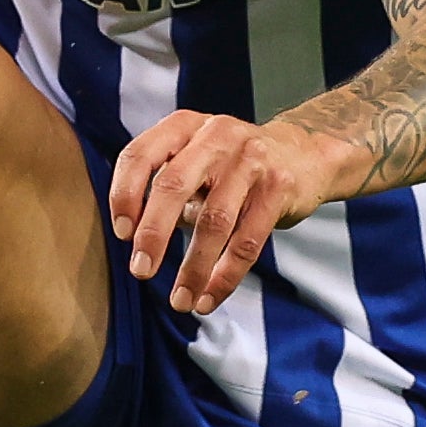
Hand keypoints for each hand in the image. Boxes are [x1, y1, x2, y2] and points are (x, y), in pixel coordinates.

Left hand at [108, 111, 336, 315]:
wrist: (304, 154)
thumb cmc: (233, 164)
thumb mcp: (196, 157)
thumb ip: (166, 187)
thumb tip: (136, 238)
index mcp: (185, 126)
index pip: (141, 155)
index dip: (125, 195)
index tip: (121, 233)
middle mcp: (217, 135)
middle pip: (174, 184)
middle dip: (153, 233)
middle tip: (141, 270)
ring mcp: (251, 160)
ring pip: (214, 220)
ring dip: (193, 267)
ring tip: (181, 300)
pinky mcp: (278, 188)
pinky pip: (247, 240)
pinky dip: (225, 276)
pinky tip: (210, 297)